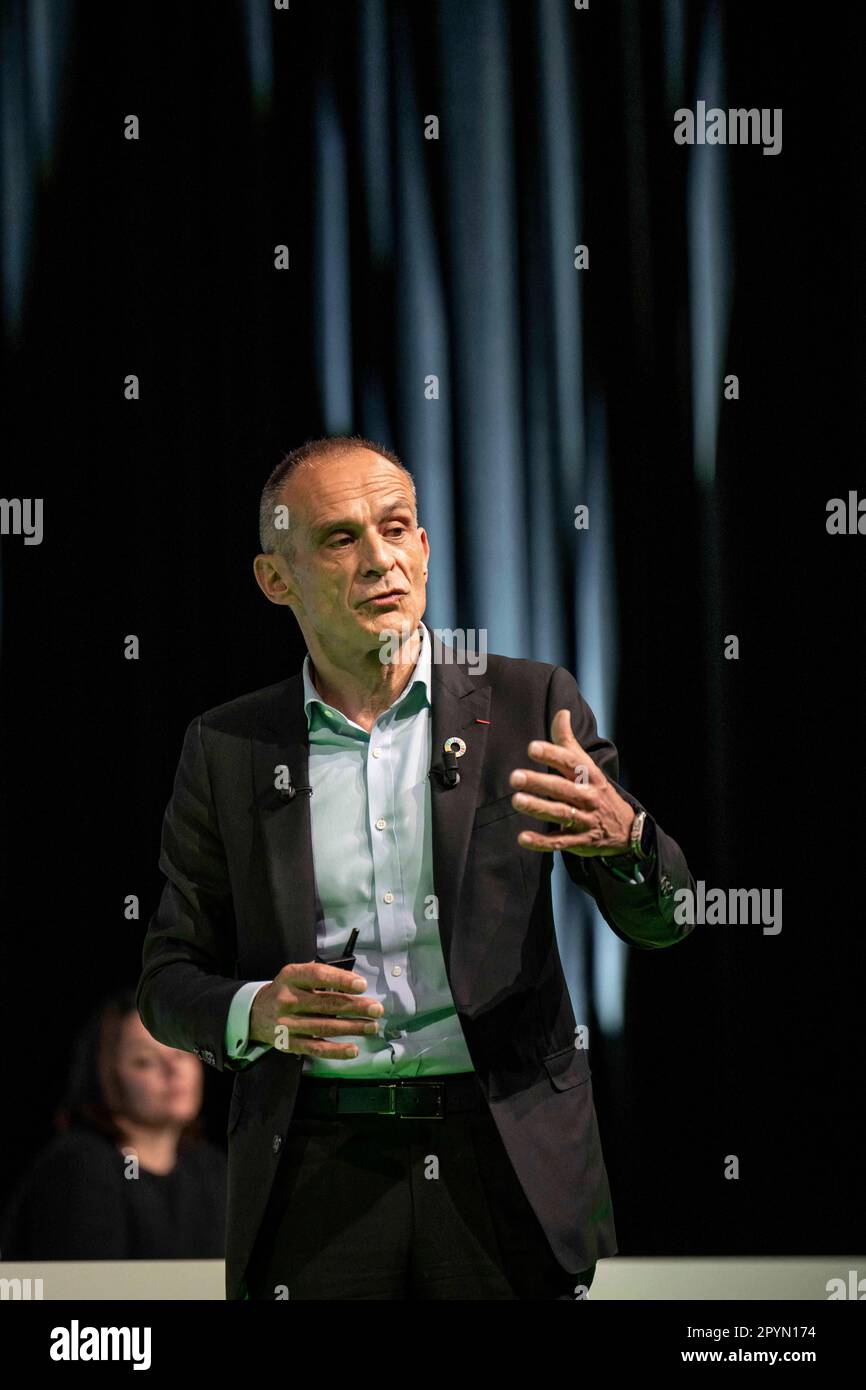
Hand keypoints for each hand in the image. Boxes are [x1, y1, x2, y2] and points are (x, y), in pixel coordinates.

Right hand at [249, 962, 383, 1058]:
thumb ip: (322, 977)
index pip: (317, 976)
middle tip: (376, 1009)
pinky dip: (336, 1051)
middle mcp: (286, 1000)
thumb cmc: (287, 991)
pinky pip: (316, 1048)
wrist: (255, 1013)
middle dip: (354, 1007)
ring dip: (351, 1027)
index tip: (362, 985)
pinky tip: (353, 1050)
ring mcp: (286, 1024)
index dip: (340, 980)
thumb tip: (356, 986)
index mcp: (290, 977)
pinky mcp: (289, 1044)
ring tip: (372, 1026)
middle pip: (325, 1004)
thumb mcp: (297, 976)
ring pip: (323, 1027)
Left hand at [509, 708, 635, 856]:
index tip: (532, 747)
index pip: (571, 762)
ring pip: (561, 814)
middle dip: (539, 782)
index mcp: (589, 776)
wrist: (626, 828)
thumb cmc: (596, 790)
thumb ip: (568, 741)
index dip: (552, 754)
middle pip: (562, 788)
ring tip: (517, 801)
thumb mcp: (587, 766)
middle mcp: (588, 797)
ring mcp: (585, 820)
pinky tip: (522, 838)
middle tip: (515, 777)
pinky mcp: (580, 842)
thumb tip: (561, 712)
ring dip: (538, 808)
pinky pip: (560, 842)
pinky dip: (541, 842)